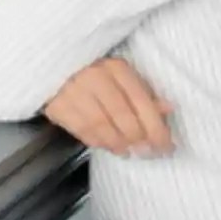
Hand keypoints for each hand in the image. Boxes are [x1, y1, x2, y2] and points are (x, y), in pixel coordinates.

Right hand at [44, 57, 173, 157]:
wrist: (52, 67)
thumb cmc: (94, 73)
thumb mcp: (122, 77)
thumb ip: (144, 93)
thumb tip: (168, 108)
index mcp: (115, 67)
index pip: (140, 100)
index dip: (155, 127)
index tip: (166, 145)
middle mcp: (93, 76)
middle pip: (121, 114)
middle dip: (137, 138)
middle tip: (147, 152)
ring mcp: (71, 90)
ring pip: (100, 124)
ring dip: (117, 142)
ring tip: (127, 151)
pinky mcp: (56, 105)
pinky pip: (80, 129)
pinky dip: (97, 141)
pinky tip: (107, 146)